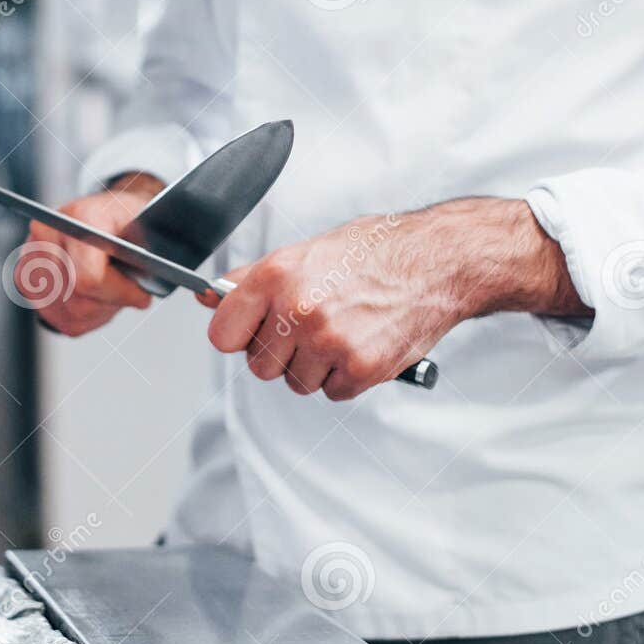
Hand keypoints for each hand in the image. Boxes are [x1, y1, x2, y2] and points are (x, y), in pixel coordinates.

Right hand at [13, 171, 163, 336]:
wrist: (107, 214)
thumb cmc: (126, 220)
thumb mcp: (147, 227)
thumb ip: (144, 251)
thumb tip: (143, 280)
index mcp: (77, 216)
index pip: (88, 277)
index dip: (119, 292)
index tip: (140, 294)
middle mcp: (46, 235)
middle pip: (79, 300)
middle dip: (112, 301)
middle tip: (129, 291)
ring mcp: (31, 260)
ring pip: (72, 313)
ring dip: (100, 309)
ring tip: (111, 289)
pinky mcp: (27, 285)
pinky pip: (63, 320)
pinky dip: (86, 315)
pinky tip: (95, 296)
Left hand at [201, 197, 587, 401]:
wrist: (436, 261)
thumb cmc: (374, 251)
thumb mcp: (306, 252)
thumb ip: (253, 279)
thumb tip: (208, 297)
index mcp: (277, 276)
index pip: (223, 334)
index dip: (238, 336)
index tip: (251, 333)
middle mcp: (298, 310)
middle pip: (260, 366)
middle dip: (281, 353)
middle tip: (311, 328)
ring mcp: (329, 342)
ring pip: (296, 383)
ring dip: (315, 366)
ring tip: (343, 331)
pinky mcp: (360, 368)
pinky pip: (332, 391)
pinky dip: (346, 376)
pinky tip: (362, 343)